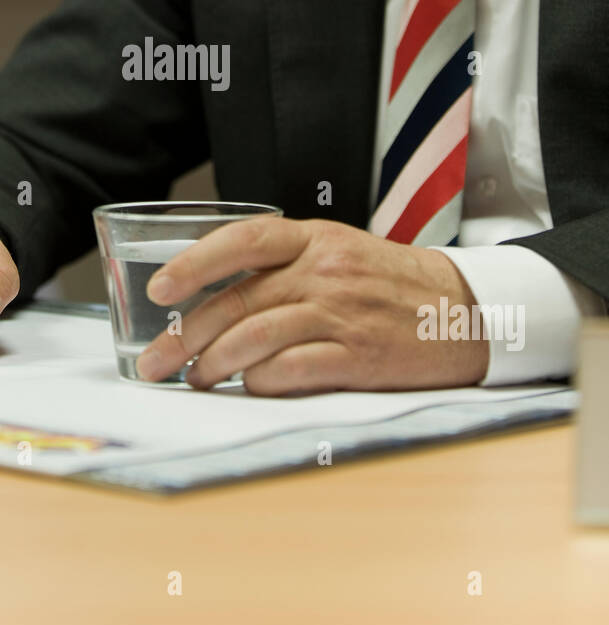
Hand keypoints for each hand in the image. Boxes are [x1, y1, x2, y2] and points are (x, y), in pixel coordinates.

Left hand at [135, 217, 487, 394]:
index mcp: (315, 238)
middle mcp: (324, 271)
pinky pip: (293, 370)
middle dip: (186, 336)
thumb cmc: (393, 284)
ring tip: (197, 378)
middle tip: (158, 362)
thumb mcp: (339, 252)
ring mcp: (342, 314)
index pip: (242, 240)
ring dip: (215, 364)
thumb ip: (284, 266)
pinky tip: (249, 386)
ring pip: (256, 337)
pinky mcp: (360, 358)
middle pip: (237, 301)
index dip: (194, 264)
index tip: (161, 291)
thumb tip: (214, 296)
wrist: (467, 310)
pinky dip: (260, 381)